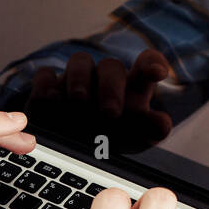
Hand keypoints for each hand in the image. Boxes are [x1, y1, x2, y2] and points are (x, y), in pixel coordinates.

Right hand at [21, 49, 172, 154]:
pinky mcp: (48, 88)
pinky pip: (46, 76)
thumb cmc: (110, 137)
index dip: (152, 64)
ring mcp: (74, 80)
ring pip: (79, 61)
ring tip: (79, 101)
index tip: (158, 73)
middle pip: (111, 66)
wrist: (71, 147)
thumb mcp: (134, 138)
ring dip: (80, 79)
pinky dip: (47, 86)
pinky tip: (52, 102)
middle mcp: (104, 79)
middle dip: (111, 87)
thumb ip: (150, 130)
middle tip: (110, 113)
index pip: (146, 64)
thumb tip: (162, 124)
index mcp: (131, 88)